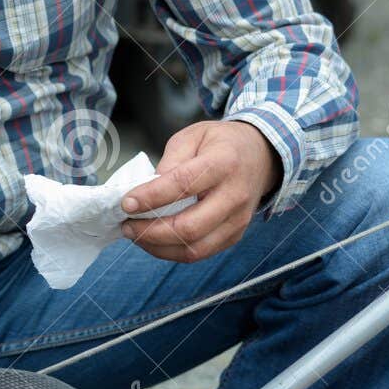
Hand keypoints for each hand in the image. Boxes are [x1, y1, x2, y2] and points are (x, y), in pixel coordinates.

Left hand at [119, 119, 281, 262]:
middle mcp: (234, 196)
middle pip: (189, 226)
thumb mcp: (193, 136)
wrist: (261, 155)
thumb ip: (171, 161)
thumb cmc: (221, 144)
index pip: (182, 185)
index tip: (126, 203)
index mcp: (222, 164)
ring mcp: (238, 220)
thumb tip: (148, 188)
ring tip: (136, 234)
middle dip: (150, 231)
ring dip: (159, 247)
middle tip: (126, 225)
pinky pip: (201, 253)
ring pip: (195, 248)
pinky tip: (154, 240)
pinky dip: (172, 251)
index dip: (150, 197)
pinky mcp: (235, 235)